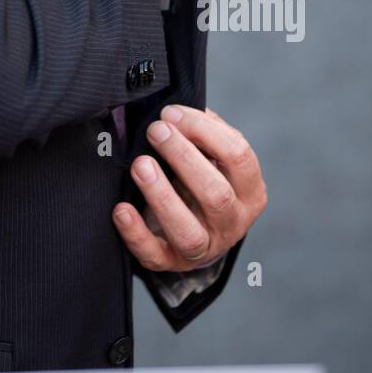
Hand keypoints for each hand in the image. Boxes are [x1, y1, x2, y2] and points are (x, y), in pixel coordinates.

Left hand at [112, 106, 266, 270]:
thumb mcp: (212, 156)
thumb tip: (175, 110)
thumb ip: (202, 132)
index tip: (172, 113)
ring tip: (140, 165)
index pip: (239, 156)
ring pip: (188, 232)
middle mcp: (233, 222)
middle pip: (216, 194)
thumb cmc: (202, 179)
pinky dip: (136, 232)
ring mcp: (205, 247)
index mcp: (250, 190)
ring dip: (162, 196)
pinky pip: (154, 254)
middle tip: (156, 131)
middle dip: (183, 157)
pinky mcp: (172, 262)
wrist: (193, 226)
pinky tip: (121, 209)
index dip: (205, 130)